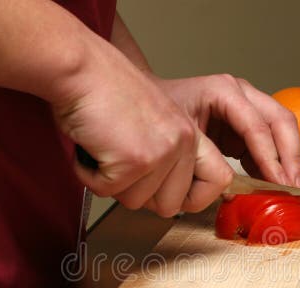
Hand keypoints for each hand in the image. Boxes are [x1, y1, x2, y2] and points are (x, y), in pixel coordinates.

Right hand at [51, 38, 232, 216]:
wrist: (81, 69)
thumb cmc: (104, 93)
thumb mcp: (152, 125)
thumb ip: (168, 158)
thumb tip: (171, 200)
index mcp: (191, 134)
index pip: (218, 182)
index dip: (190, 198)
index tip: (166, 194)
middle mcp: (183, 142)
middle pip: (170, 206)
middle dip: (139, 194)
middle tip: (121, 165)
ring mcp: (162, 151)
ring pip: (136, 202)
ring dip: (111, 183)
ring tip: (105, 148)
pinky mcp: (137, 160)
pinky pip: (108, 191)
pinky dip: (90, 176)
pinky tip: (92, 147)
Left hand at [154, 74, 299, 205]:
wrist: (149, 104)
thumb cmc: (159, 113)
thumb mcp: (178, 132)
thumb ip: (203, 156)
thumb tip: (228, 189)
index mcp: (225, 90)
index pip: (258, 125)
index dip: (271, 157)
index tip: (280, 183)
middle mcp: (243, 95)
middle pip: (282, 123)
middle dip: (291, 159)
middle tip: (296, 190)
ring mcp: (248, 109)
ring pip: (283, 134)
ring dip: (290, 165)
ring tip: (295, 193)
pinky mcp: (246, 128)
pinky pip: (269, 146)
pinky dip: (275, 167)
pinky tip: (277, 188)